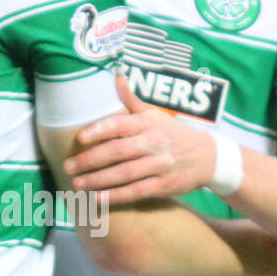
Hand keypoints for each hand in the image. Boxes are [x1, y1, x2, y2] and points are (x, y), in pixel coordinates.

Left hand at [65, 73, 217, 202]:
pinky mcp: (164, 185)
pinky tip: (98, 200)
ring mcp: (159, 165)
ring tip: (77, 185)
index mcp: (147, 123)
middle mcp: (153, 142)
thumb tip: (116, 76)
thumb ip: (132, 99)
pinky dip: (116, 196)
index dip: (98, 130)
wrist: (208, 157)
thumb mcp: (155, 114)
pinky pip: (136, 191)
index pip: (120, 124)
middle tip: (68, 167)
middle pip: (117, 151)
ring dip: (98, 180)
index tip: (79, 138)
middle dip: (90, 160)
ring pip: (124, 173)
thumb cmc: (173, 134)